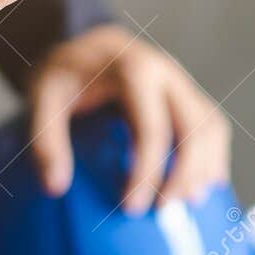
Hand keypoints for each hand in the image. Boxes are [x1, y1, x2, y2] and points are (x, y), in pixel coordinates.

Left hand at [27, 25, 230, 213]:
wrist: (89, 42)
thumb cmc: (66, 72)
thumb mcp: (43, 97)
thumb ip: (46, 139)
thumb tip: (55, 187)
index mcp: (134, 71)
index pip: (152, 129)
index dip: (146, 172)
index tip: (131, 207)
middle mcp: (167, 74)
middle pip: (193, 130)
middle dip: (183, 175)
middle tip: (162, 211)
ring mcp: (183, 84)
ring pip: (210, 128)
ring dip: (203, 169)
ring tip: (185, 203)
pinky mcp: (189, 95)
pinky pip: (212, 127)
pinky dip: (211, 158)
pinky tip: (201, 185)